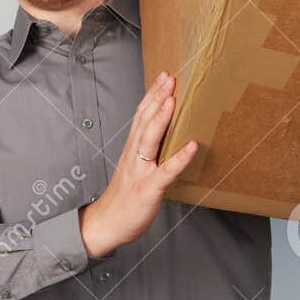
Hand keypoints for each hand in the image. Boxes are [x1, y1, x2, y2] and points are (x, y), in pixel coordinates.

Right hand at [78, 72, 198, 257]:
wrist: (107, 223)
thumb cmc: (124, 196)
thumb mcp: (134, 168)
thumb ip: (146, 151)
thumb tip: (165, 136)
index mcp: (131, 149)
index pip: (141, 116)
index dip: (152, 95)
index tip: (163, 77)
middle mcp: (134, 156)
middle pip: (144, 121)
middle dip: (157, 98)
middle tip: (171, 78)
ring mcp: (140, 171)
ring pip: (150, 140)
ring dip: (162, 119)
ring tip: (173, 100)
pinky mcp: (149, 189)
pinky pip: (166, 172)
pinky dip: (179, 158)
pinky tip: (192, 146)